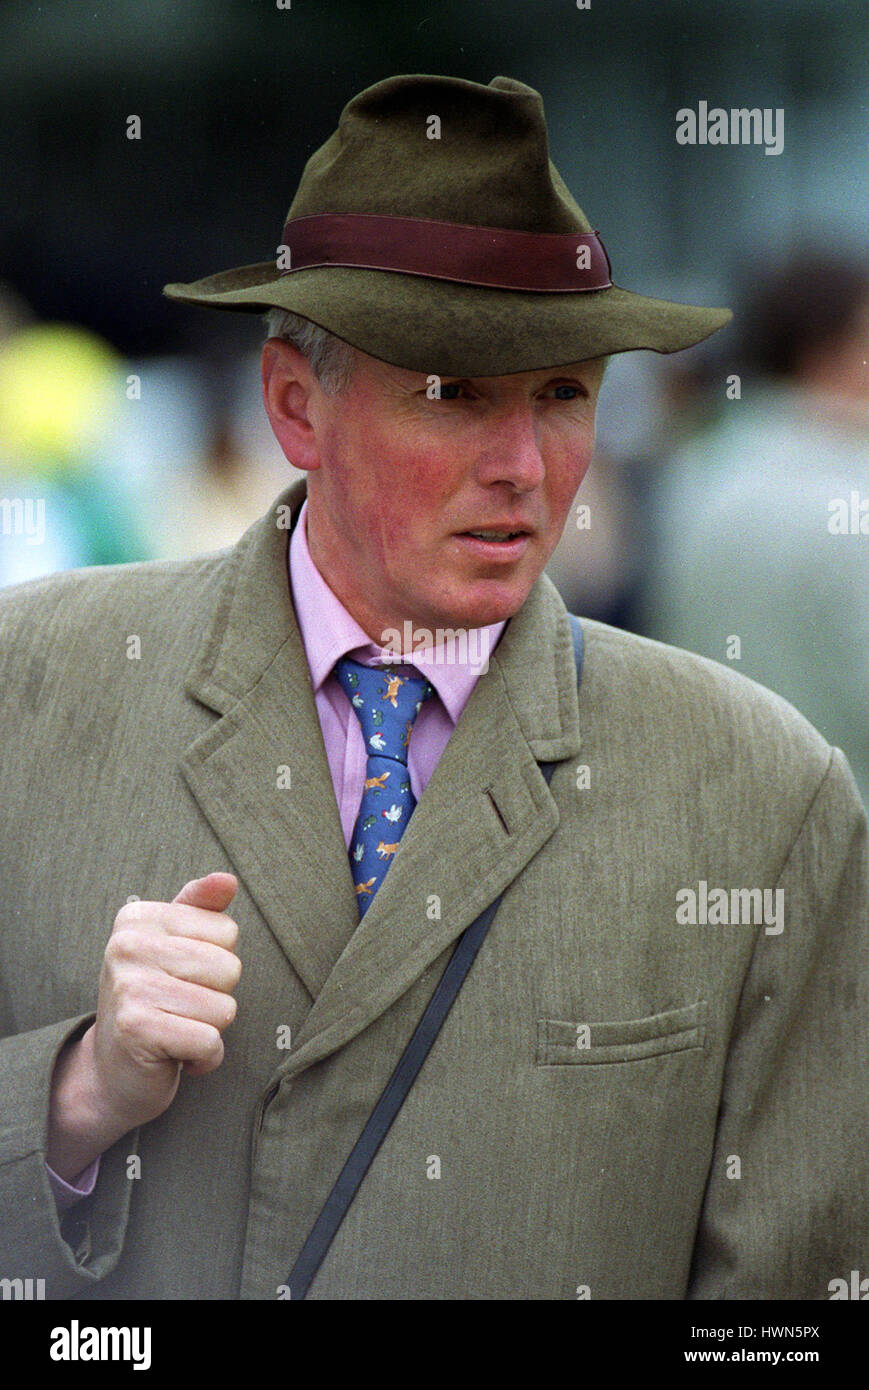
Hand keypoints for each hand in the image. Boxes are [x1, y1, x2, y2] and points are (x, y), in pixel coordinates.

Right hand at [47, 873, 240, 1178]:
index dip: (217, 963)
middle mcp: (127, 945)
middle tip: (179, 1008)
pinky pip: (209, 1041)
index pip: (227, 931)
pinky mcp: (137, 1029)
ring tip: (176, 1029)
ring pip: (224, 1007)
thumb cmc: (155, 1001)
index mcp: (139, 918)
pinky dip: (203, 1057)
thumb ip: (202, 908)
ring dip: (209, 1029)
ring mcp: (129, 986)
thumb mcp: (176, 947)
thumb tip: (227, 879)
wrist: (113, 1071)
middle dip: (216, 997)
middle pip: (229, 968)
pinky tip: (175, 1055)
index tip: (182, 978)